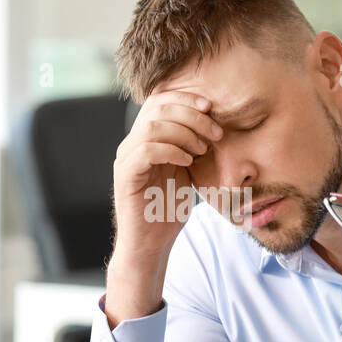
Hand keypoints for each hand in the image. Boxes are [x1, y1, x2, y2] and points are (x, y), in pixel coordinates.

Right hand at [105, 90, 223, 325]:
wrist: (151, 243)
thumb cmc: (168, 209)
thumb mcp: (186, 170)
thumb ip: (192, 145)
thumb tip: (215, 122)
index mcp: (145, 138)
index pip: (160, 100)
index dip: (186, 98)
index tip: (212, 107)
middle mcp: (131, 144)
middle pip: (158, 108)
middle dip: (191, 115)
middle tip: (215, 132)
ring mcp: (126, 159)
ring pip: (153, 126)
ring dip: (185, 133)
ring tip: (203, 149)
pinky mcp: (126, 176)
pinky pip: (147, 150)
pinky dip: (171, 150)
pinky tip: (188, 161)